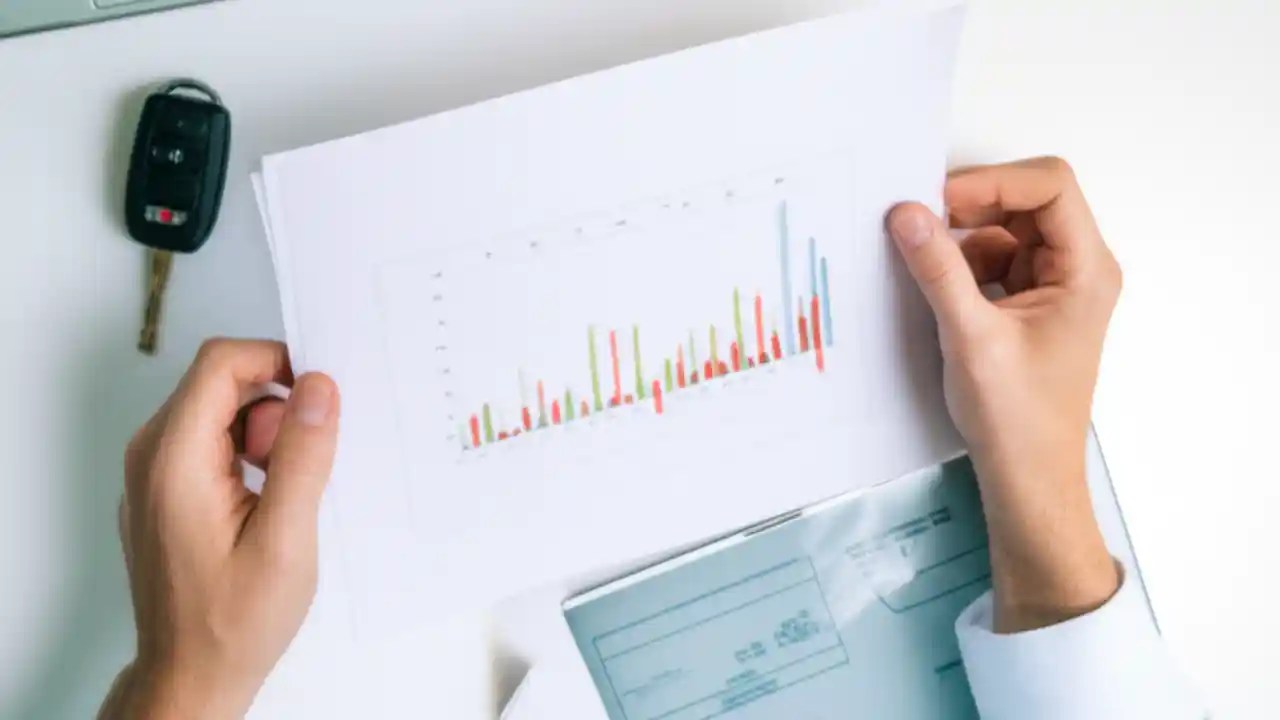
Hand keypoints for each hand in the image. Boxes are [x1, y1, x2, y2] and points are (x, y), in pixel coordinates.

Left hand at [98, 340, 339, 719]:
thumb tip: (319, 387)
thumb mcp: (285, 540)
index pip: (221, 362)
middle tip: (298, 468)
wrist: (190, 677)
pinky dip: (247, 457)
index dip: (277, 362)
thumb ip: (302, 456)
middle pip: (220, 383)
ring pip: (219, 413)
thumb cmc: (232, 622)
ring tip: (281, 497)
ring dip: (263, 436)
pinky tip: (265, 507)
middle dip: (274, 409)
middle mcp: (151, 455)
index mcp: (174, 459)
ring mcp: (153, 472)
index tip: (318, 396)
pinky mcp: (164, 489)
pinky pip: (211, 443)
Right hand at [888, 157, 1120, 632]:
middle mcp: (1078, 268)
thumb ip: (939, 270)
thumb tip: (905, 212)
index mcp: (1086, 270)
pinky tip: (931, 281)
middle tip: (918, 219)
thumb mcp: (971, 337)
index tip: (937, 200)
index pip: (1051, 187)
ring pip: (1006, 228)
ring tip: (917, 253)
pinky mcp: (1028, 303)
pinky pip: (994, 259)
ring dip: (961, 234)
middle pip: (1029, 200)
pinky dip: (960, 262)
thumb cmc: (1015, 418)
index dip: (994, 181)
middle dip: (972, 203)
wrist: (1028, 479)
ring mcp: (1054, 285)